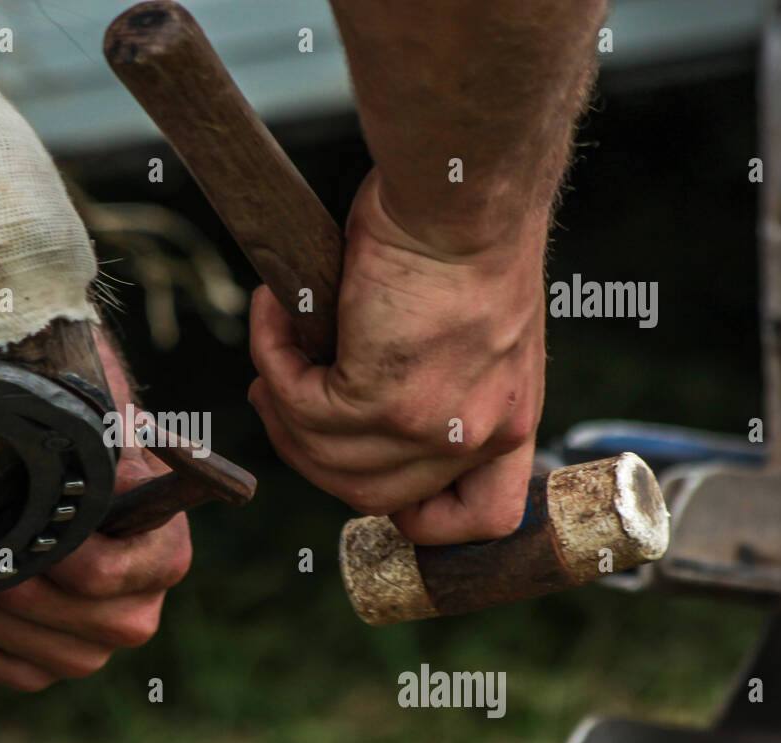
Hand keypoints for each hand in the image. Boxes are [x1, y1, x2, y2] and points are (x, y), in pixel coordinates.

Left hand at [0, 331, 192, 690]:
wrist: (39, 473)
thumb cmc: (68, 442)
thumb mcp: (90, 417)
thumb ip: (106, 424)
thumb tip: (115, 428)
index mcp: (163, 548)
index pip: (128, 574)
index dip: (82, 562)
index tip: (43, 535)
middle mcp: (140, 603)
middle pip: (97, 628)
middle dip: (28, 593)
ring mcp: (96, 641)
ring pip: (57, 658)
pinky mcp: (52, 662)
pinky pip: (20, 673)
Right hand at [247, 169, 546, 544]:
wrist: (462, 188)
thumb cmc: (459, 230)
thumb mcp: (466, 329)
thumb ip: (430, 381)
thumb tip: (339, 403)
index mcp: (508, 419)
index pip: (482, 516)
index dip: (422, 515)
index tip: (375, 477)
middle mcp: (479, 434)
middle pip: (371, 496)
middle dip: (309, 450)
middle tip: (276, 393)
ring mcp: (432, 425)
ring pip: (323, 455)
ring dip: (279, 400)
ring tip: (273, 339)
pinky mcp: (385, 398)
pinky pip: (300, 402)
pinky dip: (272, 355)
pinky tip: (274, 309)